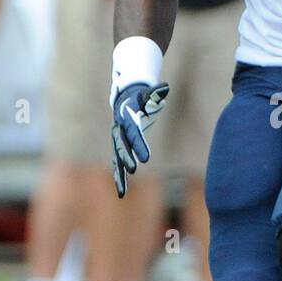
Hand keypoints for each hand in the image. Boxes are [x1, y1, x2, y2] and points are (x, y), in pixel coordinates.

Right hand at [110, 81, 169, 197]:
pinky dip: (119, 176)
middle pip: (121, 146)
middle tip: (133, 170)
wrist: (126, 99)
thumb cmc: (142, 99)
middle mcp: (119, 131)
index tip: (146, 158)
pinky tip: (121, 191)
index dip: (139, 145)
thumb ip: (155, 94)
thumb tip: (164, 88)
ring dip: (119, 175)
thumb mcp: (149, 96)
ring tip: (121, 192)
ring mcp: (118, 140)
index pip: (133, 134)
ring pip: (117, 159)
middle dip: (126, 158)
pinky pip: (118, 163)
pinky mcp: (120, 147)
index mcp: (127, 119)